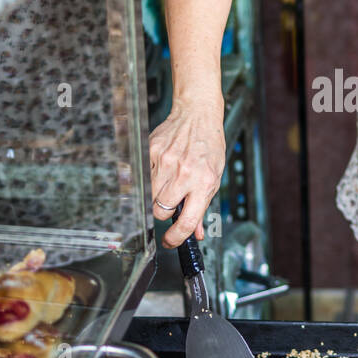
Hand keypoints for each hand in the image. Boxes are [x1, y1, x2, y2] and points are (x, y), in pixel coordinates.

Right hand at [148, 95, 224, 247]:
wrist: (197, 115)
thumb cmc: (208, 145)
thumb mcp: (214, 177)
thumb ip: (203, 206)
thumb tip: (196, 233)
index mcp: (203, 183)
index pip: (186, 222)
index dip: (175, 238)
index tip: (170, 242)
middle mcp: (184, 173)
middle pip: (160, 212)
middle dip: (163, 214)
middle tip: (170, 205)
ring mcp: (165, 162)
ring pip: (149, 197)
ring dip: (156, 198)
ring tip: (167, 185)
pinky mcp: (151, 152)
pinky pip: (142, 177)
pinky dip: (149, 180)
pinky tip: (160, 170)